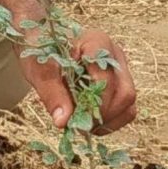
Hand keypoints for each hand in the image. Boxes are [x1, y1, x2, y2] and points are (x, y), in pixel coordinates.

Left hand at [20, 25, 136, 133]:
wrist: (42, 42)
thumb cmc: (40, 51)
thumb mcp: (39, 69)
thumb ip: (52, 93)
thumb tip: (63, 121)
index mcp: (97, 42)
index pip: (107, 78)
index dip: (94, 102)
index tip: (74, 117)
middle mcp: (115, 56)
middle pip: (125, 94)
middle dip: (102, 115)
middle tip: (77, 125)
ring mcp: (121, 71)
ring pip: (128, 104)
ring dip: (106, 121)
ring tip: (80, 123)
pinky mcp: (120, 86)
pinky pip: (125, 111)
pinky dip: (108, 122)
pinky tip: (87, 121)